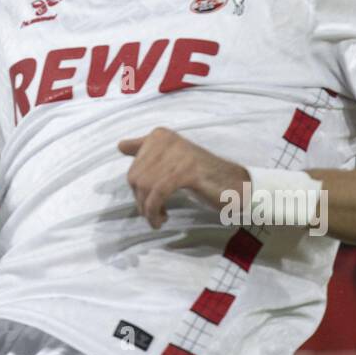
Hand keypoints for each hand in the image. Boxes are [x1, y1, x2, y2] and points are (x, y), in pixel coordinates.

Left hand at [117, 127, 248, 228]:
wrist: (235, 184)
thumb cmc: (201, 175)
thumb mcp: (171, 159)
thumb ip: (145, 150)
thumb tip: (120, 145)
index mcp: (160, 136)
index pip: (133, 167)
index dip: (137, 189)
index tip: (147, 200)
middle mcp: (166, 140)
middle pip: (135, 178)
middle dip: (141, 201)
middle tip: (154, 213)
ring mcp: (178, 154)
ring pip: (144, 186)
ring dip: (148, 209)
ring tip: (158, 218)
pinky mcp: (187, 171)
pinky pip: (158, 193)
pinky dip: (155, 210)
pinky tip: (162, 218)